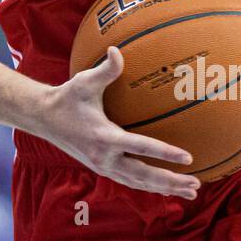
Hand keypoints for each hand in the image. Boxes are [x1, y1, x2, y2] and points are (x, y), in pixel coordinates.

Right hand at [37, 47, 199, 197]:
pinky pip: (130, 182)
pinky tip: (166, 188)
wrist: (43, 118)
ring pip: (139, 183)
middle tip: (196, 184)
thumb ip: (105, 69)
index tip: (189, 157)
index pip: (141, 147)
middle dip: (171, 181)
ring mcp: (103, 166)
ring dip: (165, 188)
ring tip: (190, 191)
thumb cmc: (66, 98)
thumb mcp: (84, 82)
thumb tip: (117, 50)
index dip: (165, 153)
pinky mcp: (102, 168)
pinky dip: (150, 186)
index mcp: (104, 137)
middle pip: (144, 175)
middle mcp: (105, 157)